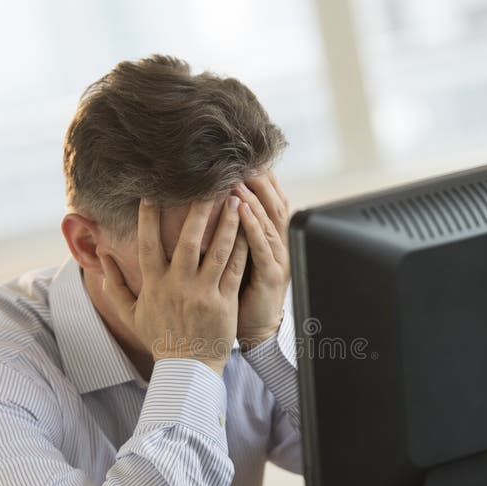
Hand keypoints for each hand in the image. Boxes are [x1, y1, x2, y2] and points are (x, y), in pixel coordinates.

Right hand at [98, 196, 247, 375]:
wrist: (188, 369)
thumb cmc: (160, 340)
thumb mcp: (130, 314)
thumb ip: (113, 284)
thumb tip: (101, 256)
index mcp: (154, 285)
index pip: (148, 245)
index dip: (149, 218)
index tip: (152, 194)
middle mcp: (178, 286)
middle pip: (187, 241)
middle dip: (197, 211)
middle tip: (207, 186)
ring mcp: (203, 294)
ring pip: (217, 251)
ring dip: (227, 223)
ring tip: (235, 199)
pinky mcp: (225, 302)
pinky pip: (235, 269)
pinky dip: (242, 247)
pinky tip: (249, 229)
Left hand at [234, 171, 290, 349]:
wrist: (257, 329)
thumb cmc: (242, 293)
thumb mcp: (237, 256)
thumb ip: (230, 231)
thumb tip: (209, 203)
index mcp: (269, 238)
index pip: (267, 199)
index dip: (259, 177)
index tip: (242, 156)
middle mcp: (278, 244)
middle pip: (273, 203)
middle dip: (259, 180)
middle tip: (243, 158)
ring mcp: (278, 259)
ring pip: (269, 221)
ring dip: (254, 198)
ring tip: (239, 178)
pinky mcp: (272, 276)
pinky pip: (264, 248)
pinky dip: (255, 228)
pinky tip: (244, 212)